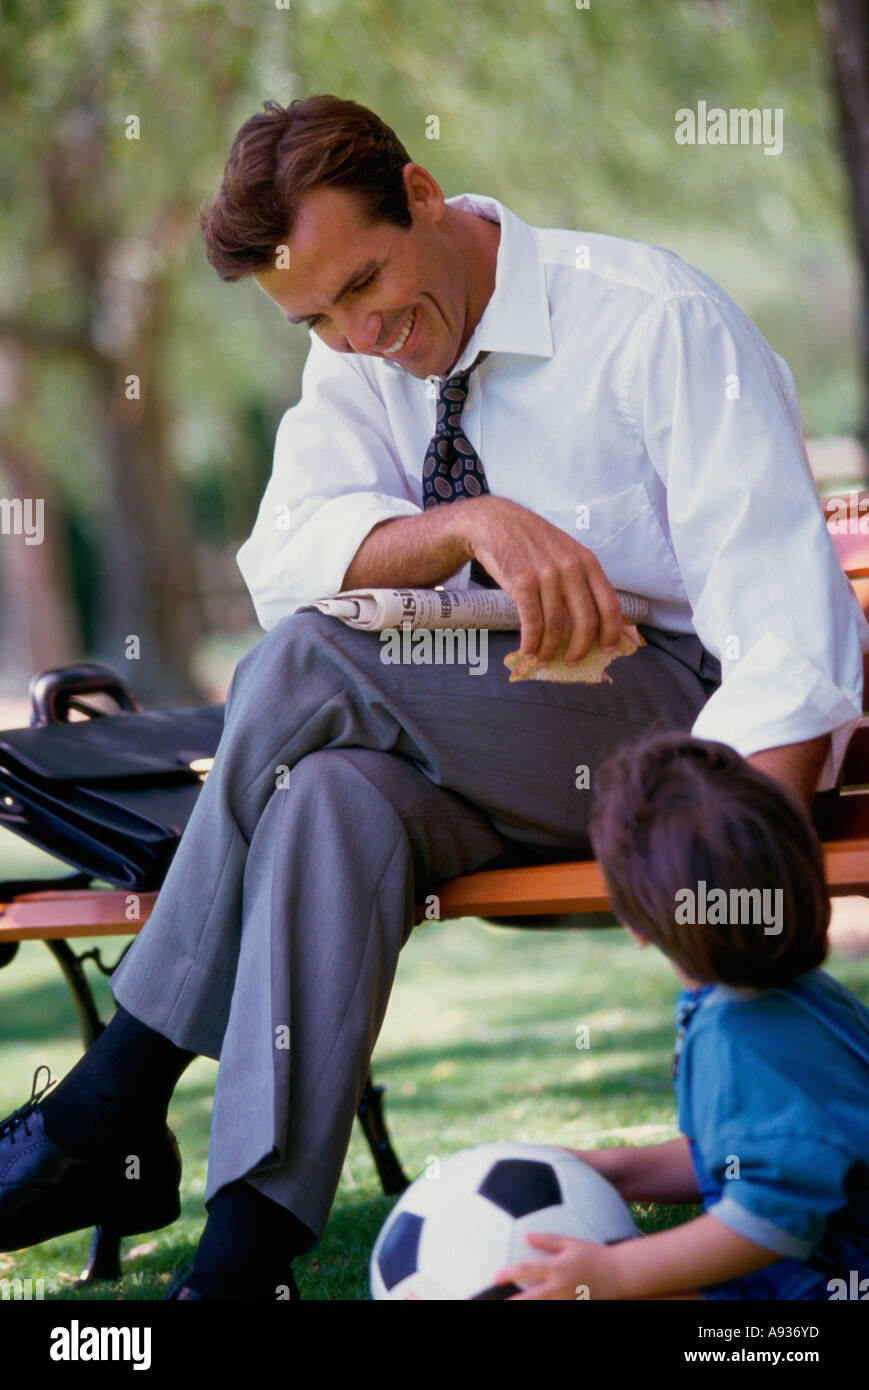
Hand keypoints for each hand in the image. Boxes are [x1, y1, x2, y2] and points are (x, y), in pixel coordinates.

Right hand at [462, 496, 623, 662]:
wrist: (495, 522)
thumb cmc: (531, 541)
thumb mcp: (565, 551)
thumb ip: (580, 578)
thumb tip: (590, 620)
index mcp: (587, 562)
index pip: (609, 604)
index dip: (611, 632)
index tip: (606, 649)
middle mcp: (571, 568)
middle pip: (586, 621)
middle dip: (580, 649)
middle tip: (572, 661)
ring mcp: (547, 575)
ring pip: (555, 627)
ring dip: (549, 650)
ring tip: (543, 658)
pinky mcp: (522, 583)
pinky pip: (532, 623)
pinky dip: (531, 643)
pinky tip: (528, 650)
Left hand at [495, 1231, 616, 1299]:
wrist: (618, 1274)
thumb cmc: (593, 1254)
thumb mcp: (570, 1242)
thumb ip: (547, 1240)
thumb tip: (525, 1236)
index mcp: (556, 1268)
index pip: (526, 1270)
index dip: (508, 1274)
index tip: (495, 1277)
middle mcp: (559, 1287)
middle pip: (530, 1298)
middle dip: (513, 1303)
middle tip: (498, 1303)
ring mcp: (566, 1300)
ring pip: (542, 1307)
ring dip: (527, 1306)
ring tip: (512, 1306)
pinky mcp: (573, 1306)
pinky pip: (555, 1308)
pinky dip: (544, 1307)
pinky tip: (536, 1304)